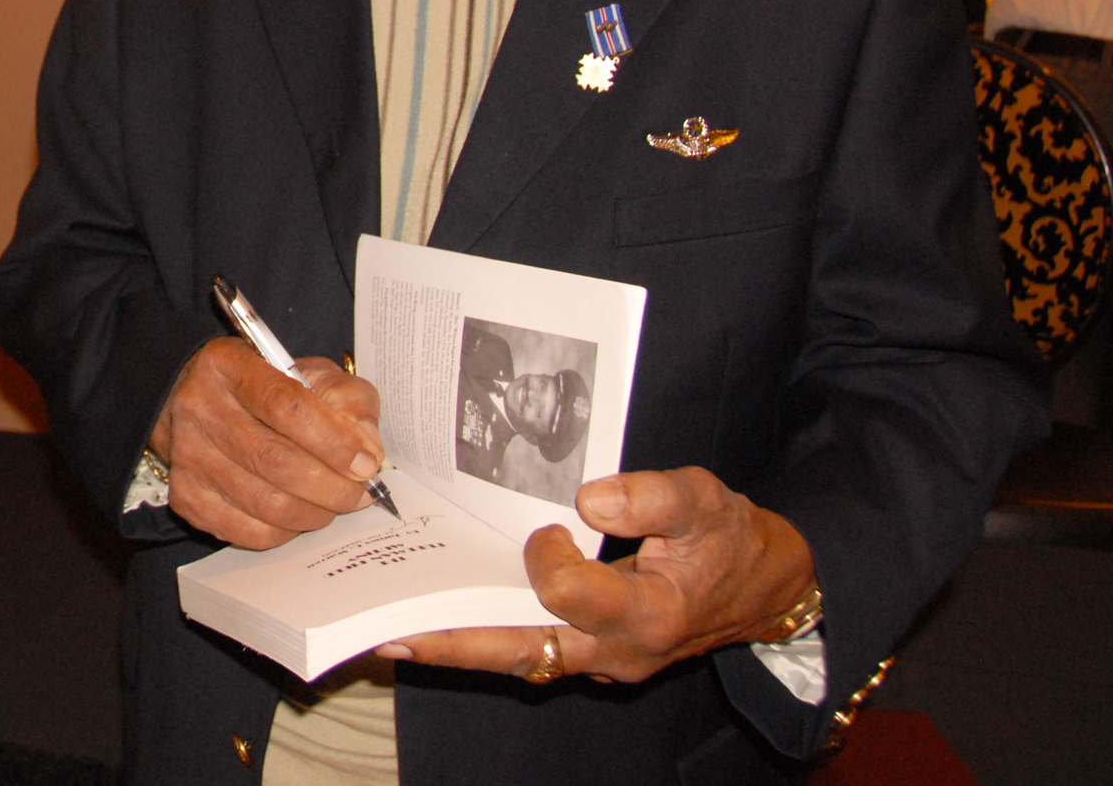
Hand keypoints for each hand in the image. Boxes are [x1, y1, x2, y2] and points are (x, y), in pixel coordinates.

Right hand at [148, 338, 384, 548]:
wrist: (203, 408)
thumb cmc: (267, 391)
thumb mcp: (312, 375)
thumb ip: (349, 400)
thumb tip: (367, 449)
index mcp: (229, 365)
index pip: (286, 405)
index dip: (334, 440)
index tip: (367, 462)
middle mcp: (199, 407)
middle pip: (276, 461)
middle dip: (333, 486)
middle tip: (361, 493)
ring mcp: (188, 456)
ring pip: (267, 503)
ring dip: (316, 512)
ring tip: (335, 503)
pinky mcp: (186, 498)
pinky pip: (250, 532)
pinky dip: (288, 531)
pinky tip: (299, 514)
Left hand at [380, 467, 815, 683]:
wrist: (767, 589)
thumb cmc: (732, 540)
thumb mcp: (708, 503)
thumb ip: (655, 497)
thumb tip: (591, 499)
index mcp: (650, 614)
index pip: (573, 595)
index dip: (547, 557)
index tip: (547, 521)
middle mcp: (618, 651)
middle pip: (524, 651)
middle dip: (455, 643)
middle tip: (389, 633)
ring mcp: (603, 659)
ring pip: (521, 658)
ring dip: (459, 648)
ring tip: (392, 632)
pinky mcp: (593, 653)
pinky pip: (532, 650)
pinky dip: (486, 639)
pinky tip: (442, 621)